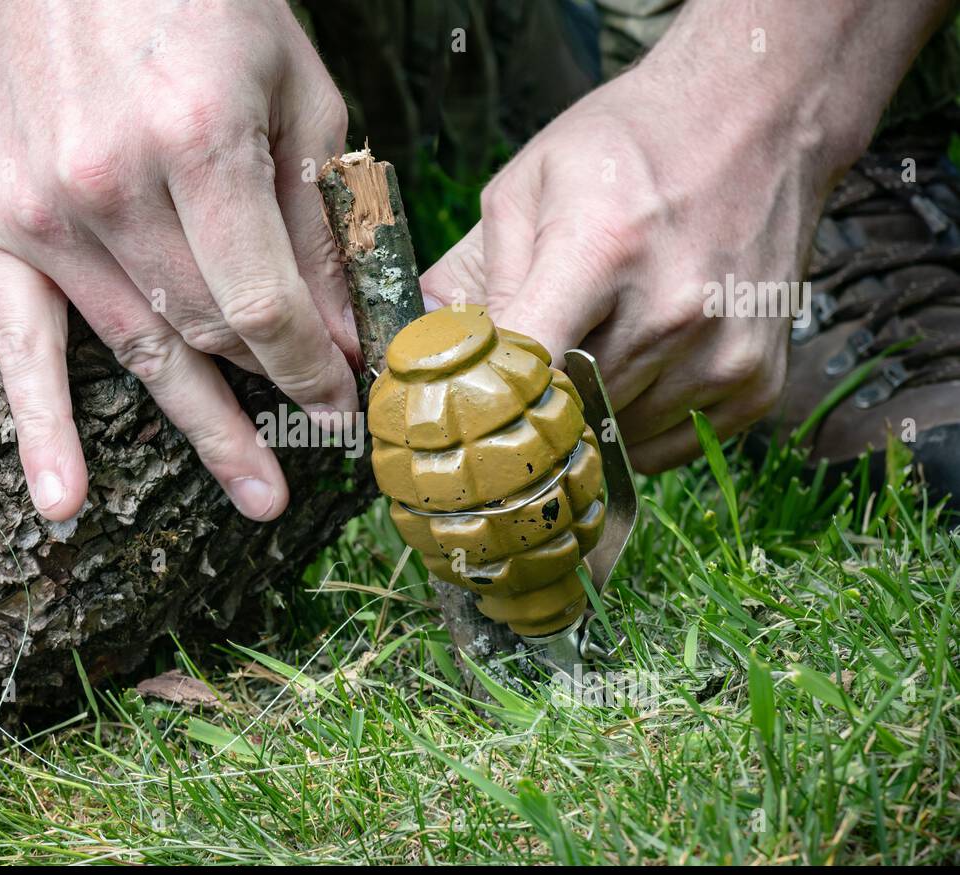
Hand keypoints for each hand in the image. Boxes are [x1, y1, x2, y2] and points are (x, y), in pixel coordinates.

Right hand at [0, 0, 358, 520]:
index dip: (311, 369)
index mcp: (196, 142)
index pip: (264, 307)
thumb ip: (318, 218)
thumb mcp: (296, 91)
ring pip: (140, 350)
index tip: (344, 400)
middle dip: (271, 390)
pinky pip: (17, 346)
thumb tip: (342, 331)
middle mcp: (110, 186)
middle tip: (312, 449)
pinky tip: (64, 500)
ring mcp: (43, 210)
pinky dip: (42, 429)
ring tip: (254, 490)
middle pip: (207, 333)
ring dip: (203, 425)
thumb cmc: (203, 2)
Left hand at [423, 0, 939, 472]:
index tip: (449, 408)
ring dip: (581, 412)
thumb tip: (421, 359)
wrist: (758, 121)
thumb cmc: (629, 149)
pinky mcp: (754, 384)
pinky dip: (631, 423)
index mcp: (601, 250)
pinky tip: (635, 361)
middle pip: (560, 411)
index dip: (476, 397)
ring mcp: (721, 354)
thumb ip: (469, 279)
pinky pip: (659, 449)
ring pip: (608, 439)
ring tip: (595, 340)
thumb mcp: (526, 188)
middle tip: (521, 366)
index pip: (521, 364)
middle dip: (527, 400)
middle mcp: (671, 310)